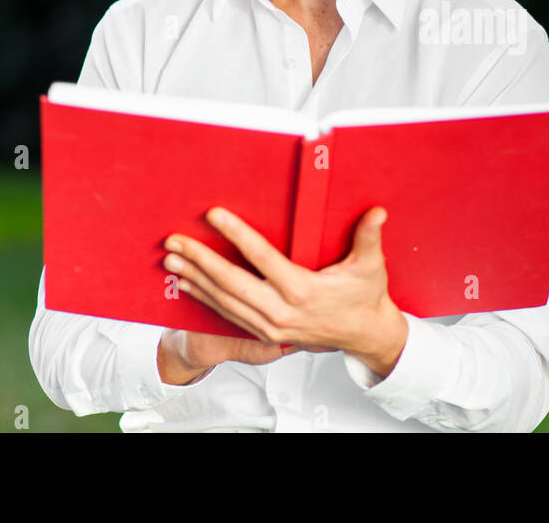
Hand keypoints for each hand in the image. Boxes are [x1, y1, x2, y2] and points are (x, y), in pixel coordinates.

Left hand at [162, 205, 408, 377]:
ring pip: (224, 300)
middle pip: (231, 282)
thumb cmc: (365, 298)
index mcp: (302, 290)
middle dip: (200, 260)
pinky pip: (228, 314)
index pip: (262, 258)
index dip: (236, 234)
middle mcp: (281, 311)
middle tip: (175, 241)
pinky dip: (204, 298)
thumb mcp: (370, 267)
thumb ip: (369, 238)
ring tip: (171, 260)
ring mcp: (270, 326)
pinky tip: (188, 283)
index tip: (214, 215)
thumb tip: (377, 213)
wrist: (364, 335)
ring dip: (196, 278)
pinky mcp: (264, 333)